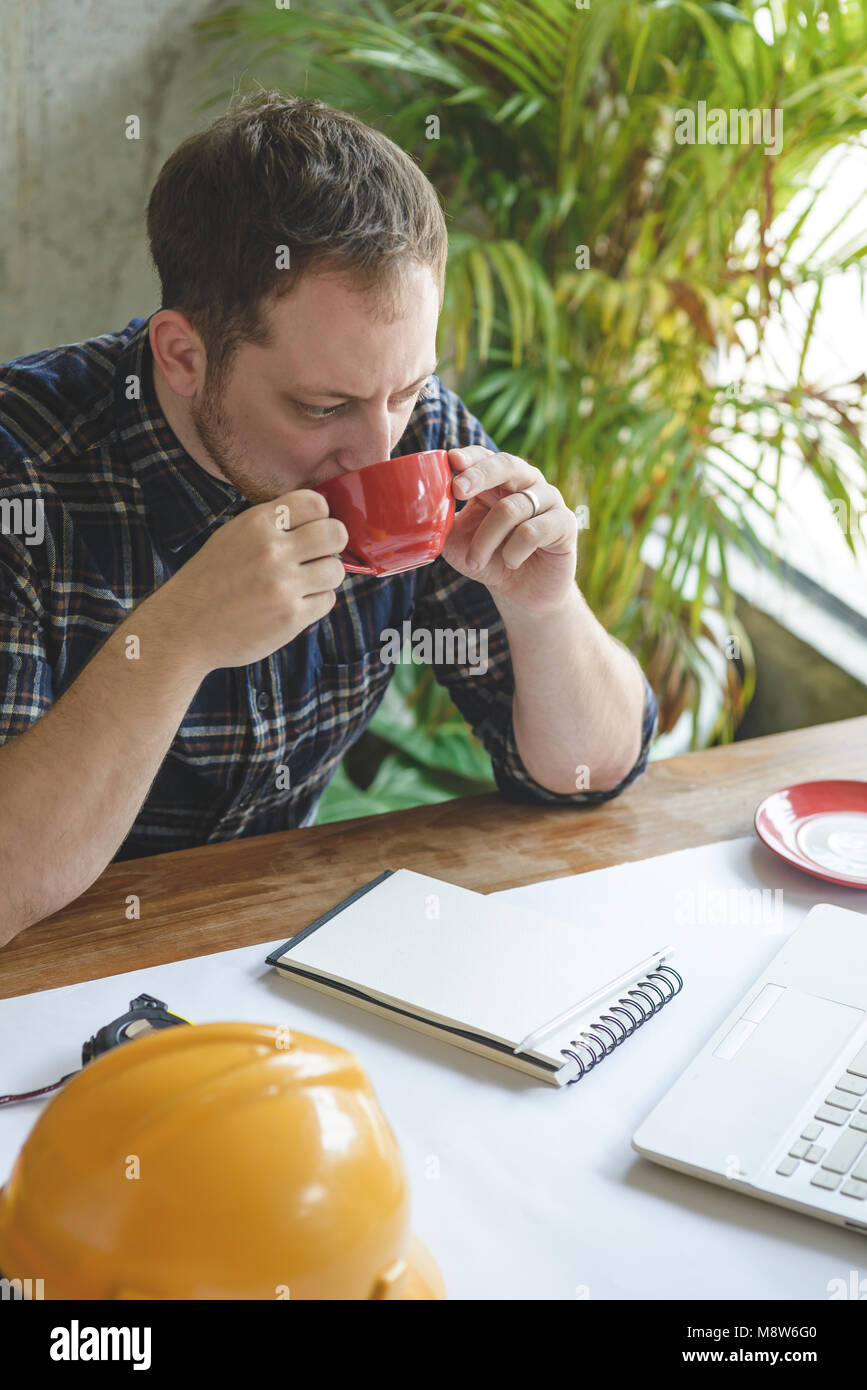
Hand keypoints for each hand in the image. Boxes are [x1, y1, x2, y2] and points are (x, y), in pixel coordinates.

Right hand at [146, 489, 348, 672]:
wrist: (184, 627)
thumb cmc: (210, 581)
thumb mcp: (233, 536)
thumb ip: (272, 525)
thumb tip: (317, 520)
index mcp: (256, 524)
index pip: (315, 503)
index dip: (320, 517)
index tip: (310, 530)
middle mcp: (272, 550)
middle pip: (336, 534)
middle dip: (331, 545)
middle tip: (317, 556)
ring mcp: (283, 585)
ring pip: (336, 570)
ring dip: (324, 577)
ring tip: (302, 583)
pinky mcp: (290, 617)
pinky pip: (327, 600)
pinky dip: (315, 602)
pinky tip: (292, 604)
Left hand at [442, 447, 578, 614]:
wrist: (521, 593)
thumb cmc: (488, 560)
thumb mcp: (457, 541)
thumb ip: (443, 520)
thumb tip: (425, 504)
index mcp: (498, 480)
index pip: (484, 456)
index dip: (469, 457)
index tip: (452, 461)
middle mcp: (526, 482)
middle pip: (506, 464)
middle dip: (479, 475)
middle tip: (457, 490)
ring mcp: (549, 500)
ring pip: (511, 508)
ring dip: (486, 540)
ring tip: (476, 562)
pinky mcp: (565, 523)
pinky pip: (532, 531)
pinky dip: (513, 551)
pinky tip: (511, 563)